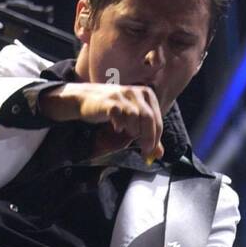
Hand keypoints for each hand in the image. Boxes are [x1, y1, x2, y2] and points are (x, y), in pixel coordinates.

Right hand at [38, 83, 163, 162]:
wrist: (86, 99)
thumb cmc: (113, 110)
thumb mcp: (134, 121)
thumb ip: (147, 136)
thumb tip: (159, 154)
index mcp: (146, 94)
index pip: (157, 119)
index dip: (156, 138)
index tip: (151, 151)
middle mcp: (136, 92)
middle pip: (149, 118)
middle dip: (148, 137)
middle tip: (144, 150)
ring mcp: (122, 95)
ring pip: (135, 116)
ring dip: (133, 130)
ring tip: (126, 133)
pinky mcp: (108, 101)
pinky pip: (118, 113)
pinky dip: (120, 124)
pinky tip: (117, 128)